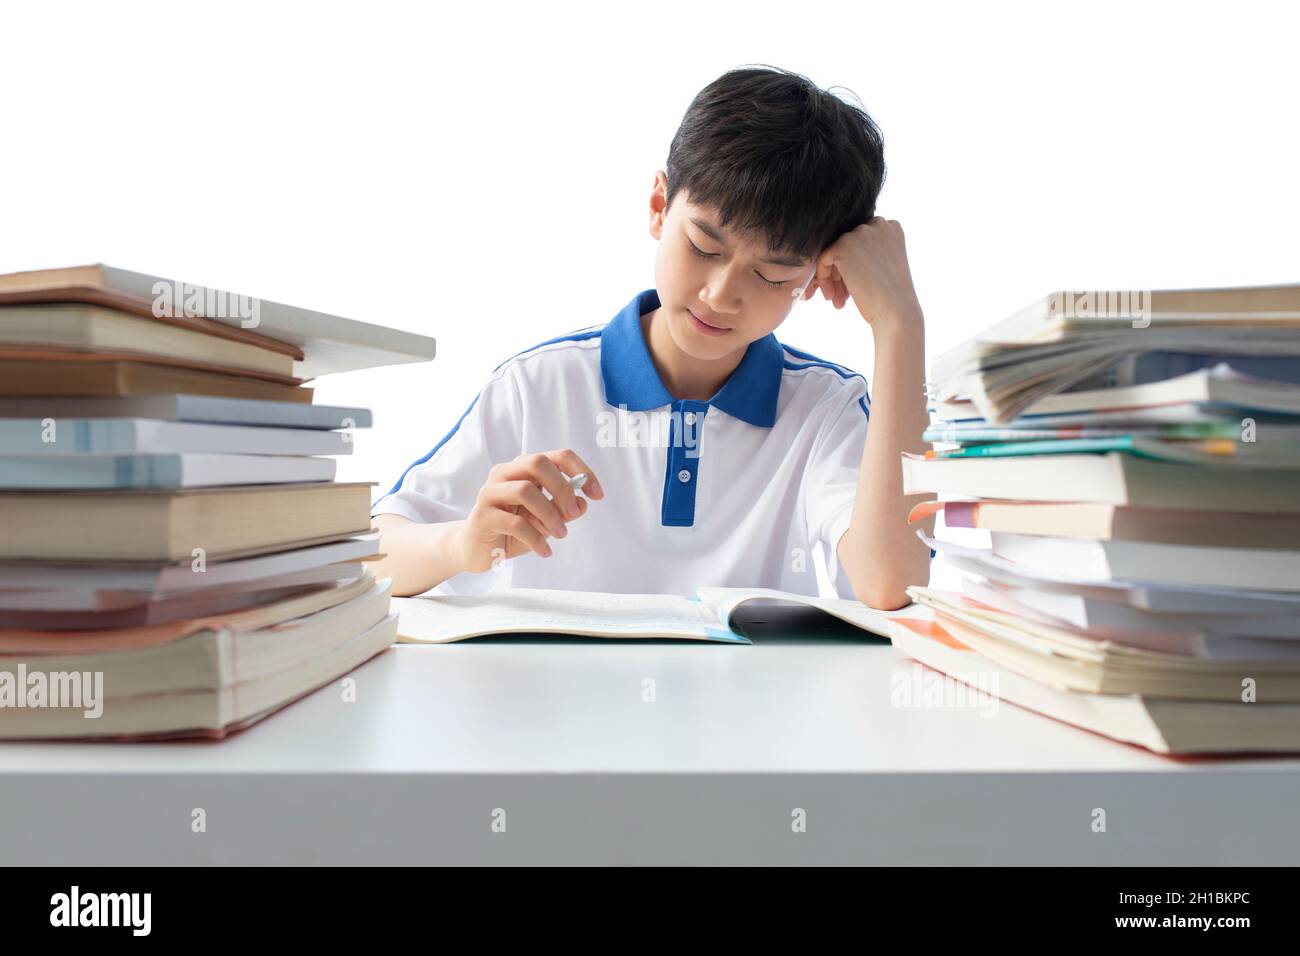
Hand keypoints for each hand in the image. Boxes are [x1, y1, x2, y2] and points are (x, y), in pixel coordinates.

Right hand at [455, 449, 603, 572]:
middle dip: (562, 488)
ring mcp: (490, 493)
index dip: (581, 471)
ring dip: (550, 515)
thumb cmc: (513, 530)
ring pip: (525, 490)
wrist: (477, 550)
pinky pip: (515, 523)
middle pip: (537, 463)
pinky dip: (536, 539)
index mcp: (522, 468)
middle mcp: (504, 473)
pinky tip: (545, 551)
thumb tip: (582, 503)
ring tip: (560, 534)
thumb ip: (563, 510)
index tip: (598, 494)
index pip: (557, 456)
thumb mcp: (545, 520)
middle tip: (574, 514)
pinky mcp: (482, 516)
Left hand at [802, 217, 922, 332]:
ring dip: (834, 278)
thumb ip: (869, 252)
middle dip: (843, 271)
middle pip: (848, 245)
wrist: (896, 312)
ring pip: (835, 253)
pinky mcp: (843, 246)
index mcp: (892, 228)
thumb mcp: (885, 265)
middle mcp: (878, 224)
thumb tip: (845, 255)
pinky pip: (824, 259)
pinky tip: (832, 296)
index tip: (855, 284)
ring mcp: (861, 233)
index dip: (856, 264)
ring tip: (838, 300)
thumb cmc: (892, 297)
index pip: (862, 240)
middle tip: (844, 295)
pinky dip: (824, 278)